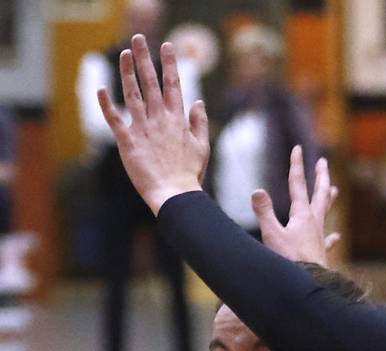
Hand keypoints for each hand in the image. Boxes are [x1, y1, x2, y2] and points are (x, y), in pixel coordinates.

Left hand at [97, 34, 208, 214]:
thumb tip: (198, 102)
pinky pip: (114, 120)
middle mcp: (159, 119)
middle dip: (144, 58)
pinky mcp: (127, 142)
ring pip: (133, 94)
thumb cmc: (189, 174)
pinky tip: (101, 88)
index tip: (167, 46)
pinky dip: (106, 104)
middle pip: (151, 82)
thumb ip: (199, 123)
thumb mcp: (202, 147)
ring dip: (127, 72)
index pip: (173, 84)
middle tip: (139, 38)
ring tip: (124, 53)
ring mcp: (142, 129)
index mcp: (177, 119)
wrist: (175, 195)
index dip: (170, 63)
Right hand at [251, 145, 339, 266]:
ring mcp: (319, 237)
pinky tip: (336, 236)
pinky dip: (331, 237)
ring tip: (335, 189)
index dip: (296, 165)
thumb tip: (257, 190)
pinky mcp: (320, 252)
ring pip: (325, 212)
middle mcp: (314, 223)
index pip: (298, 184)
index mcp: (302, 215)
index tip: (298, 148)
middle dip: (320, 176)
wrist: (309, 283)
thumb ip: (264, 212)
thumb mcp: (272, 235)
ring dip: (328, 199)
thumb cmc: (290, 261)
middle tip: (323, 162)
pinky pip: (327, 240)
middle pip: (319, 194)